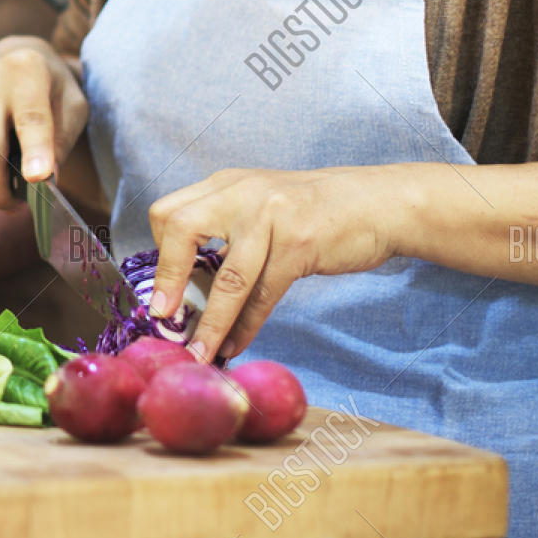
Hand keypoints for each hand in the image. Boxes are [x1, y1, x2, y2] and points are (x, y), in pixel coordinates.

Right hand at [0, 35, 88, 206]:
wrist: (8, 60)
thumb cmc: (48, 89)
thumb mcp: (72, 104)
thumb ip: (63, 139)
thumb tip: (45, 180)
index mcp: (26, 68)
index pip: (31, 117)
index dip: (36, 150)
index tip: (39, 178)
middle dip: (0, 190)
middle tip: (17, 206)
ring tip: (8, 185)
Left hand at [149, 167, 392, 364]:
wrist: (380, 203)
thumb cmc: (318, 212)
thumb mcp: (263, 206)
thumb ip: (228, 232)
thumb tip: (188, 287)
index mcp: (226, 184)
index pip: (169, 212)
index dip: (158, 254)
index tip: (159, 292)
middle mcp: (241, 192)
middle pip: (180, 226)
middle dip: (166, 277)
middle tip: (162, 317)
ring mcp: (270, 215)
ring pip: (226, 275)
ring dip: (209, 322)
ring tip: (198, 353)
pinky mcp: (299, 242)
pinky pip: (262, 293)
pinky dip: (246, 325)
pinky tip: (237, 344)